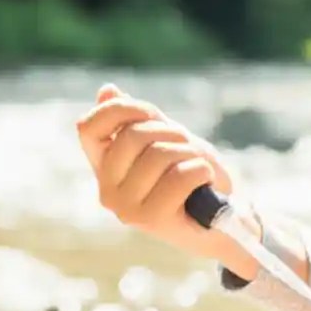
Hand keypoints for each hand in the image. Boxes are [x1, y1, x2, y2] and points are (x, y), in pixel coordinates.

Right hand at [76, 84, 259, 277]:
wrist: (222, 219)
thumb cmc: (190, 174)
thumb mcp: (163, 138)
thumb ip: (134, 118)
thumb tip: (106, 90)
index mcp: (104, 167)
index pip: (88, 128)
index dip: (122, 109)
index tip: (151, 114)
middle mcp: (106, 190)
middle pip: (132, 136)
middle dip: (169, 131)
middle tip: (186, 147)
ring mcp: (126, 208)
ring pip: (158, 154)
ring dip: (190, 153)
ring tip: (197, 168)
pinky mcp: (151, 220)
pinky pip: (180, 176)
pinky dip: (201, 171)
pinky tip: (203, 183)